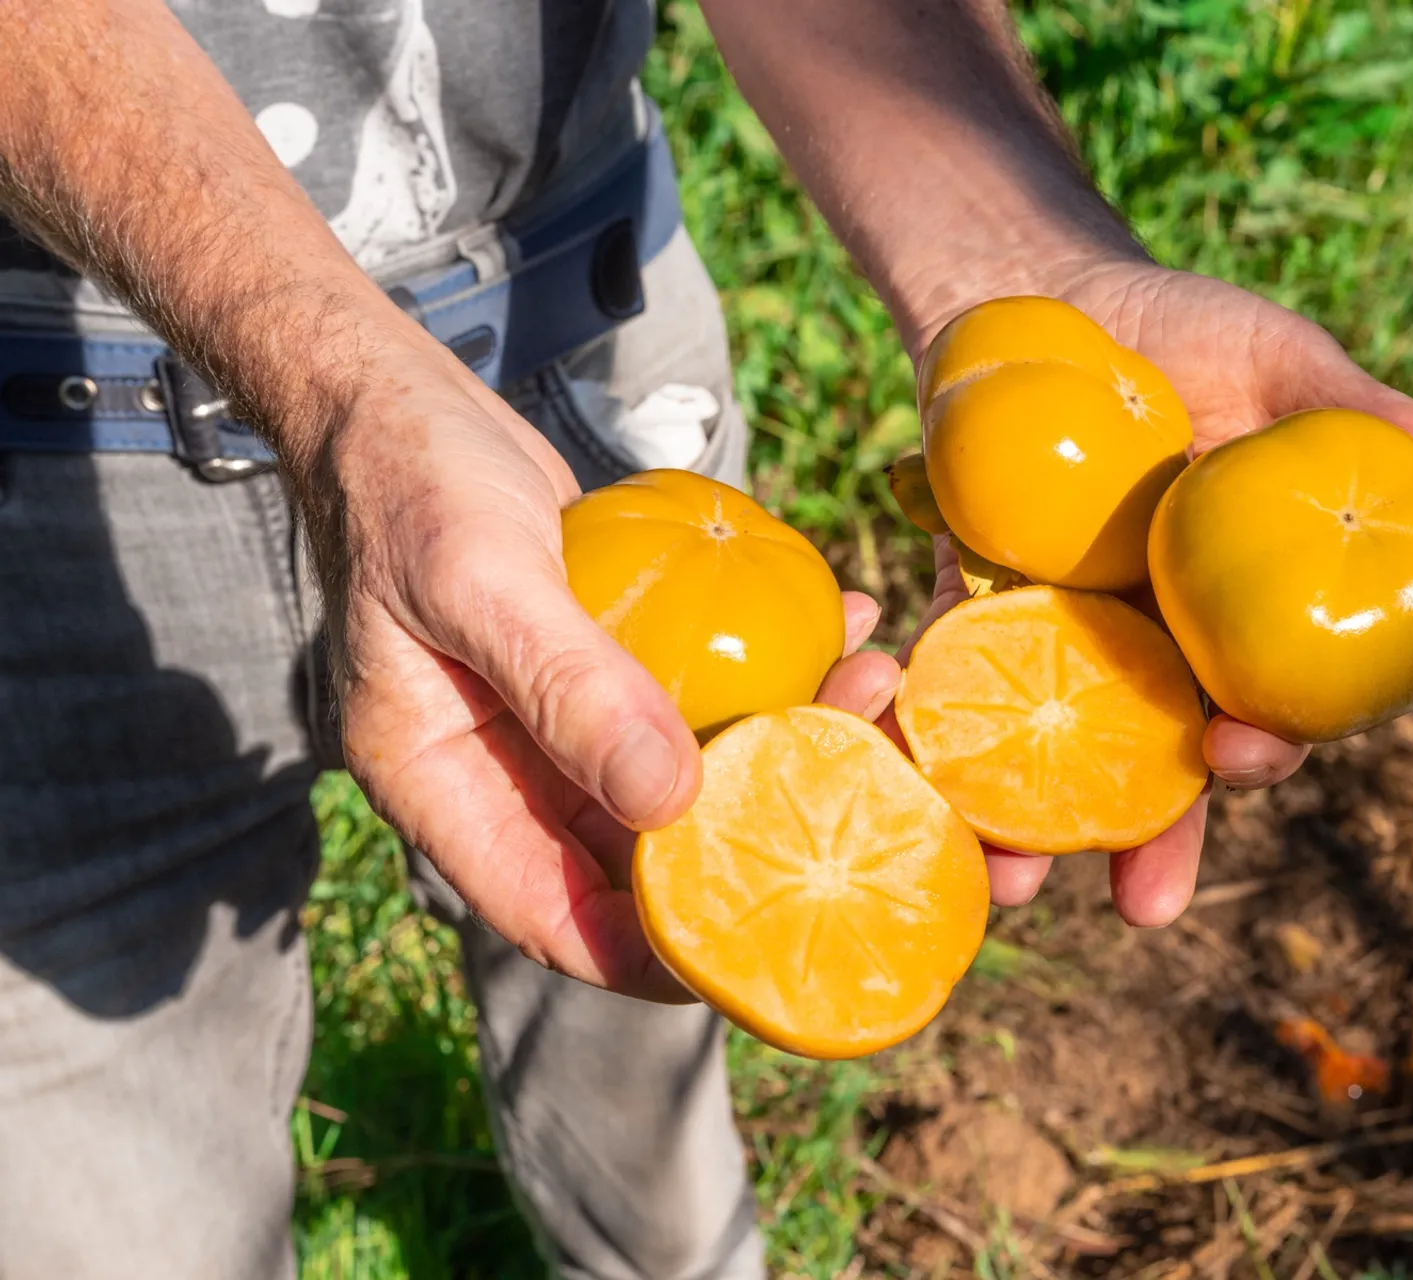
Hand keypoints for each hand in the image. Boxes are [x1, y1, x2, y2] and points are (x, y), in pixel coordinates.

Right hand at [313, 334, 900, 998]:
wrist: (392, 393)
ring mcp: (555, 724)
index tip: (767, 939)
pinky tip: (841, 631)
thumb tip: (670, 798)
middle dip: (747, 832)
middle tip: (858, 781)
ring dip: (774, 744)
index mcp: (444, 789)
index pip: (556, 918)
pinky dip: (760, 675)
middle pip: (636, 854)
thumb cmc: (411, 478)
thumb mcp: (483, 577)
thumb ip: (569, 686)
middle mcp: (504, 776)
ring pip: (679, 776)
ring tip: (869, 689)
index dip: (655, 953)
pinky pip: (690, 698)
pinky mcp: (601, 669)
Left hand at [901, 265, 1412, 926]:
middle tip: (1144, 900)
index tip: (1250, 754)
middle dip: (1154, 836)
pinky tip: (913, 768)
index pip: (1265, 701)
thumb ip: (1373, 424)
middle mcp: (1151, 642)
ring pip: (1055, 747)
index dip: (1266, 742)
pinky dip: (931, 723)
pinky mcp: (968, 600)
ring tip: (1008, 884)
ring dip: (1032, 822)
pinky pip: (948, 673)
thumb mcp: (1283, 365)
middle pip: (1159, 760)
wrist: (1050, 287)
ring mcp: (1058, 630)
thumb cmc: (1188, 328)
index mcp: (1238, 610)